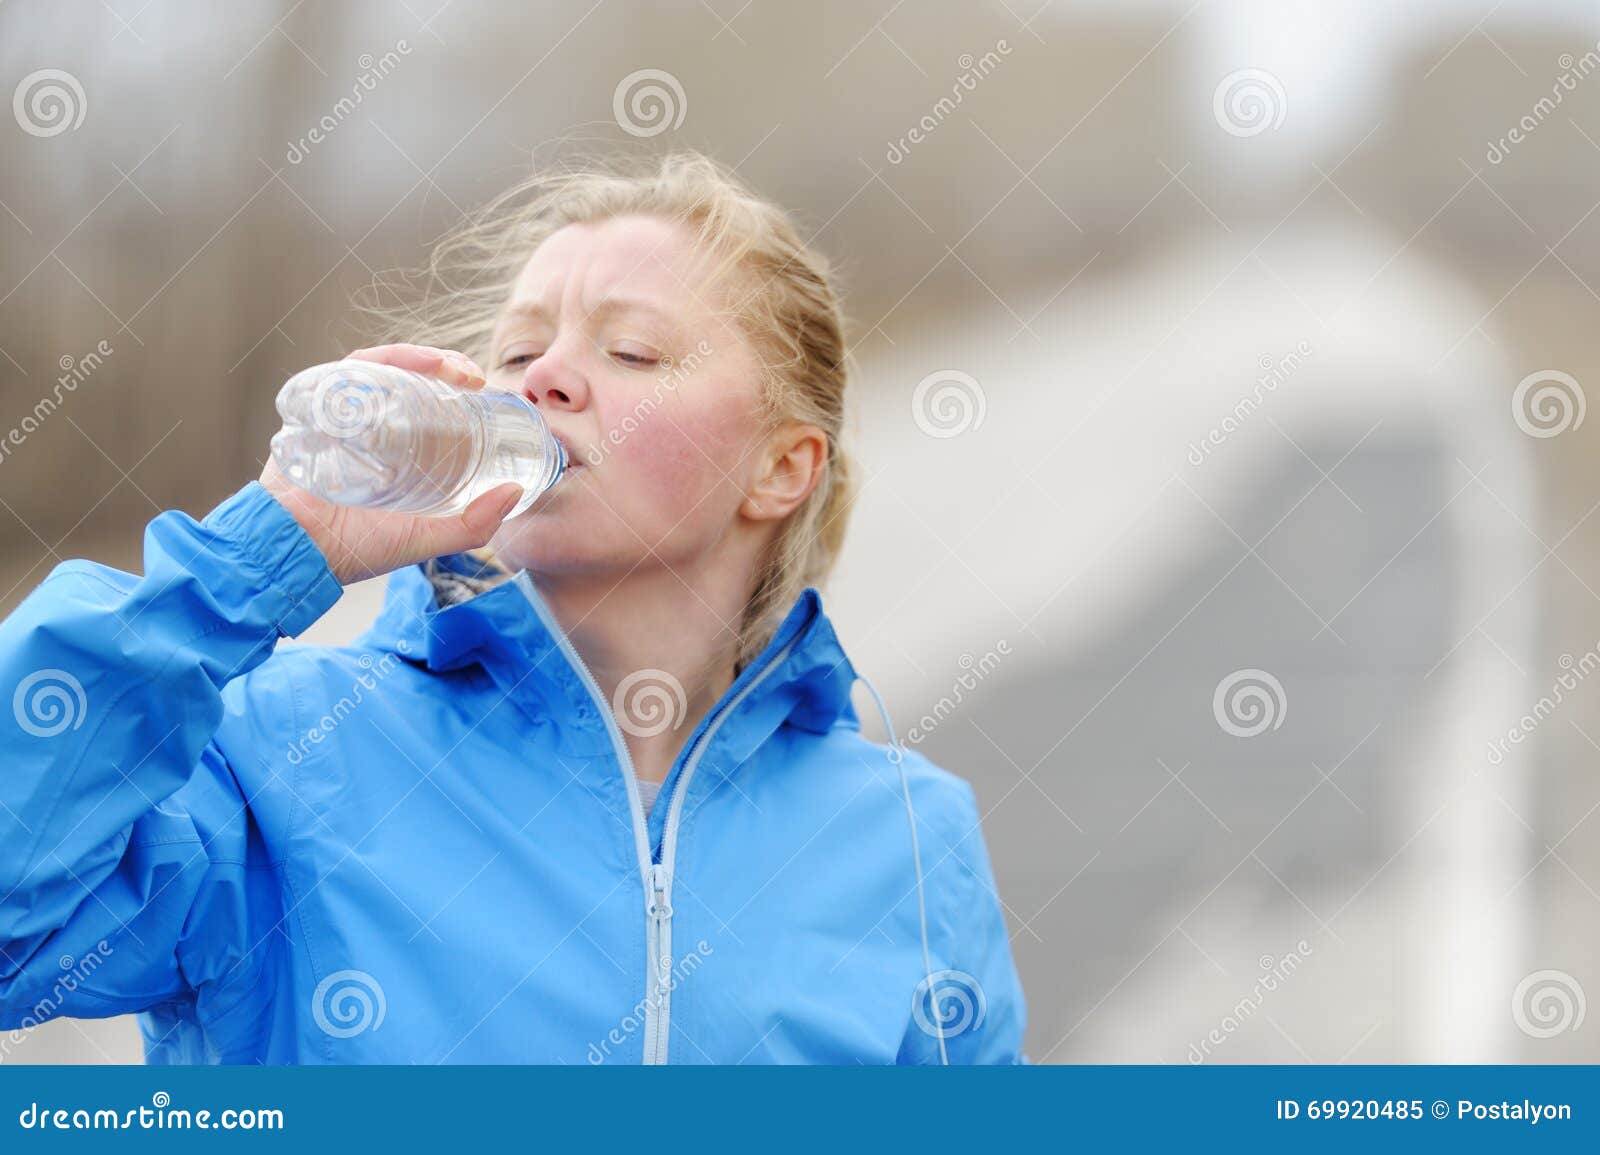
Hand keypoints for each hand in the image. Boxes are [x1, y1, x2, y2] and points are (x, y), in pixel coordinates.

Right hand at [259, 344, 522, 584]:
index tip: (485, 387)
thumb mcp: (428, 538)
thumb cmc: (358, 548)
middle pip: (407, 378)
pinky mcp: (315, 409)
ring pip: (380, 369)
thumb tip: (517, 491)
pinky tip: (403, 368)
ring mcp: (341, 415)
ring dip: (415, 358)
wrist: (299, 552)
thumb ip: (474, 524)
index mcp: (394, 448)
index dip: (457, 386)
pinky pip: (344, 374)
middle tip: (472, 376)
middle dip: (442, 365)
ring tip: (446, 366)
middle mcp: (368, 425)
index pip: (427, 402)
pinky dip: (375, 364)